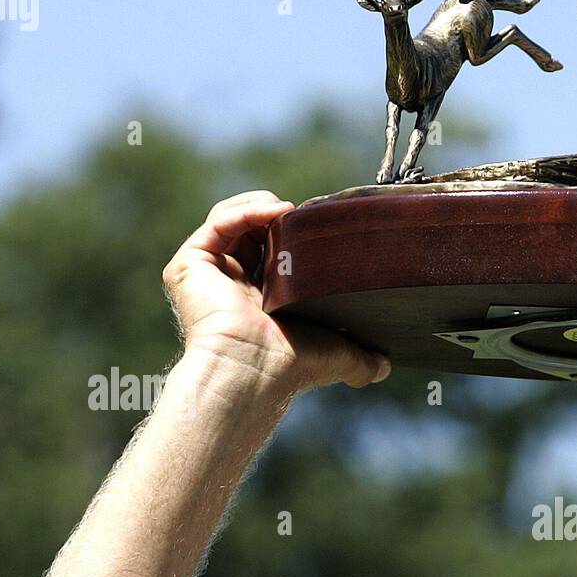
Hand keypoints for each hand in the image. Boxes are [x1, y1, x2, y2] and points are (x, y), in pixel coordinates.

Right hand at [162, 191, 389, 397]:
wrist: (254, 369)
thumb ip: (363, 360)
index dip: (299, 237)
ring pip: (234, 220)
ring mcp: (209, 273)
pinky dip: (246, 210)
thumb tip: (385, 365)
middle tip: (306, 216)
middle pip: (255, 230)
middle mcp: (232, 285)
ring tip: (289, 209)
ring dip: (262, 206)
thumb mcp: (339, 356)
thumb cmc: (292, 366)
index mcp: (261, 301)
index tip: (322, 230)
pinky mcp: (190, 265)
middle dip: (280, 217)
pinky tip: (273, 210)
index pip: (277, 253)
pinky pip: (218, 223)